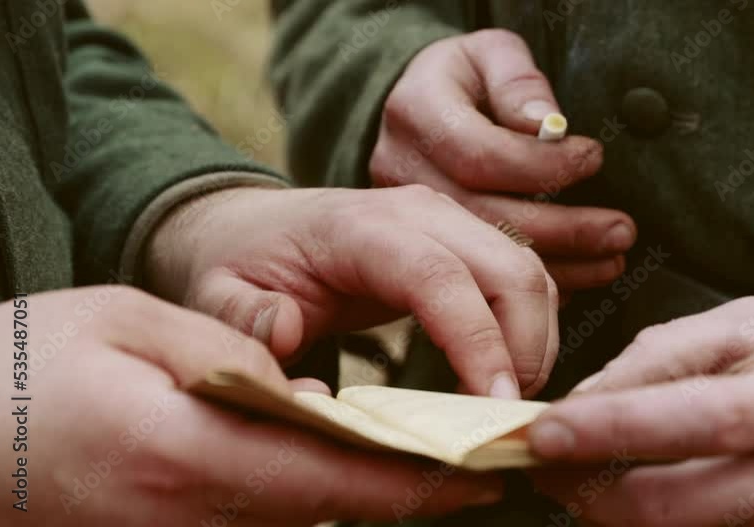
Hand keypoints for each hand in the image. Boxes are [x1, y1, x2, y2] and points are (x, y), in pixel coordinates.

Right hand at [2, 287, 500, 525]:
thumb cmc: (31, 367)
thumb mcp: (131, 328)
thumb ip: (234, 363)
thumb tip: (315, 402)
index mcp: (191, 454)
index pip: (336, 479)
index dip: (421, 480)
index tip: (486, 470)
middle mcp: (198, 514)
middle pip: (335, 513)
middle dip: (415, 493)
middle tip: (484, 465)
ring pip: (309, 519)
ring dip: (376, 496)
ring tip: (439, 460)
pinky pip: (270, 516)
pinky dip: (325, 494)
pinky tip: (355, 464)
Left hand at [146, 184, 557, 397]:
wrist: (257, 226)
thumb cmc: (242, 263)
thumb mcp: (218, 292)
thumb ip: (242, 316)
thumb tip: (286, 332)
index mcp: (360, 228)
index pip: (440, 276)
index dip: (478, 340)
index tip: (493, 404)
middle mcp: (419, 212)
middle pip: (509, 268)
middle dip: (526, 347)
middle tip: (505, 417)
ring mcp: (450, 220)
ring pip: (530, 272)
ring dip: (535, 340)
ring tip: (505, 402)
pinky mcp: (465, 239)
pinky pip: (523, 277)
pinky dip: (530, 327)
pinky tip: (506, 373)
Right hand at [369, 29, 636, 291]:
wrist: (418, 110)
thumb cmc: (468, 79)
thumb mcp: (489, 54)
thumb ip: (517, 81)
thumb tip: (547, 124)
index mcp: (416, 112)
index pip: (481, 153)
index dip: (544, 165)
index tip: (594, 158)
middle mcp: (402, 167)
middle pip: (484, 213)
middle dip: (562, 228)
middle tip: (622, 230)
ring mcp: (406, 212)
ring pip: (484, 256)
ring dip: (558, 264)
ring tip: (613, 259)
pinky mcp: (424, 243)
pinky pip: (483, 276)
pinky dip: (536, 281)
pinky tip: (581, 278)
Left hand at [527, 297, 753, 525]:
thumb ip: (670, 351)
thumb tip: (589, 397)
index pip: (696, 419)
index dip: (612, 429)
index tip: (542, 431)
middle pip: (670, 505)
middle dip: (585, 492)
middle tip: (542, 464)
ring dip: (608, 514)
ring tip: (582, 478)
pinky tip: (636, 499)